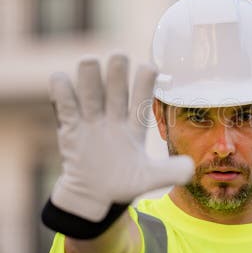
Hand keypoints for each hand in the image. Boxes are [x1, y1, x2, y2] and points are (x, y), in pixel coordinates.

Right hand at [42, 54, 193, 238]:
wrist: (94, 197)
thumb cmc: (124, 183)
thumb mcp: (148, 179)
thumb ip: (169, 172)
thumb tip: (191, 167)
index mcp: (135, 126)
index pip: (141, 100)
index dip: (145, 83)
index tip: (149, 67)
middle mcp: (115, 117)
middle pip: (116, 90)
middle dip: (117, 73)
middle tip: (118, 55)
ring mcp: (92, 121)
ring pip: (91, 93)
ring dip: (89, 78)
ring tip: (88, 62)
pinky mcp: (71, 128)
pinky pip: (66, 107)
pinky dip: (62, 92)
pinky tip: (60, 78)